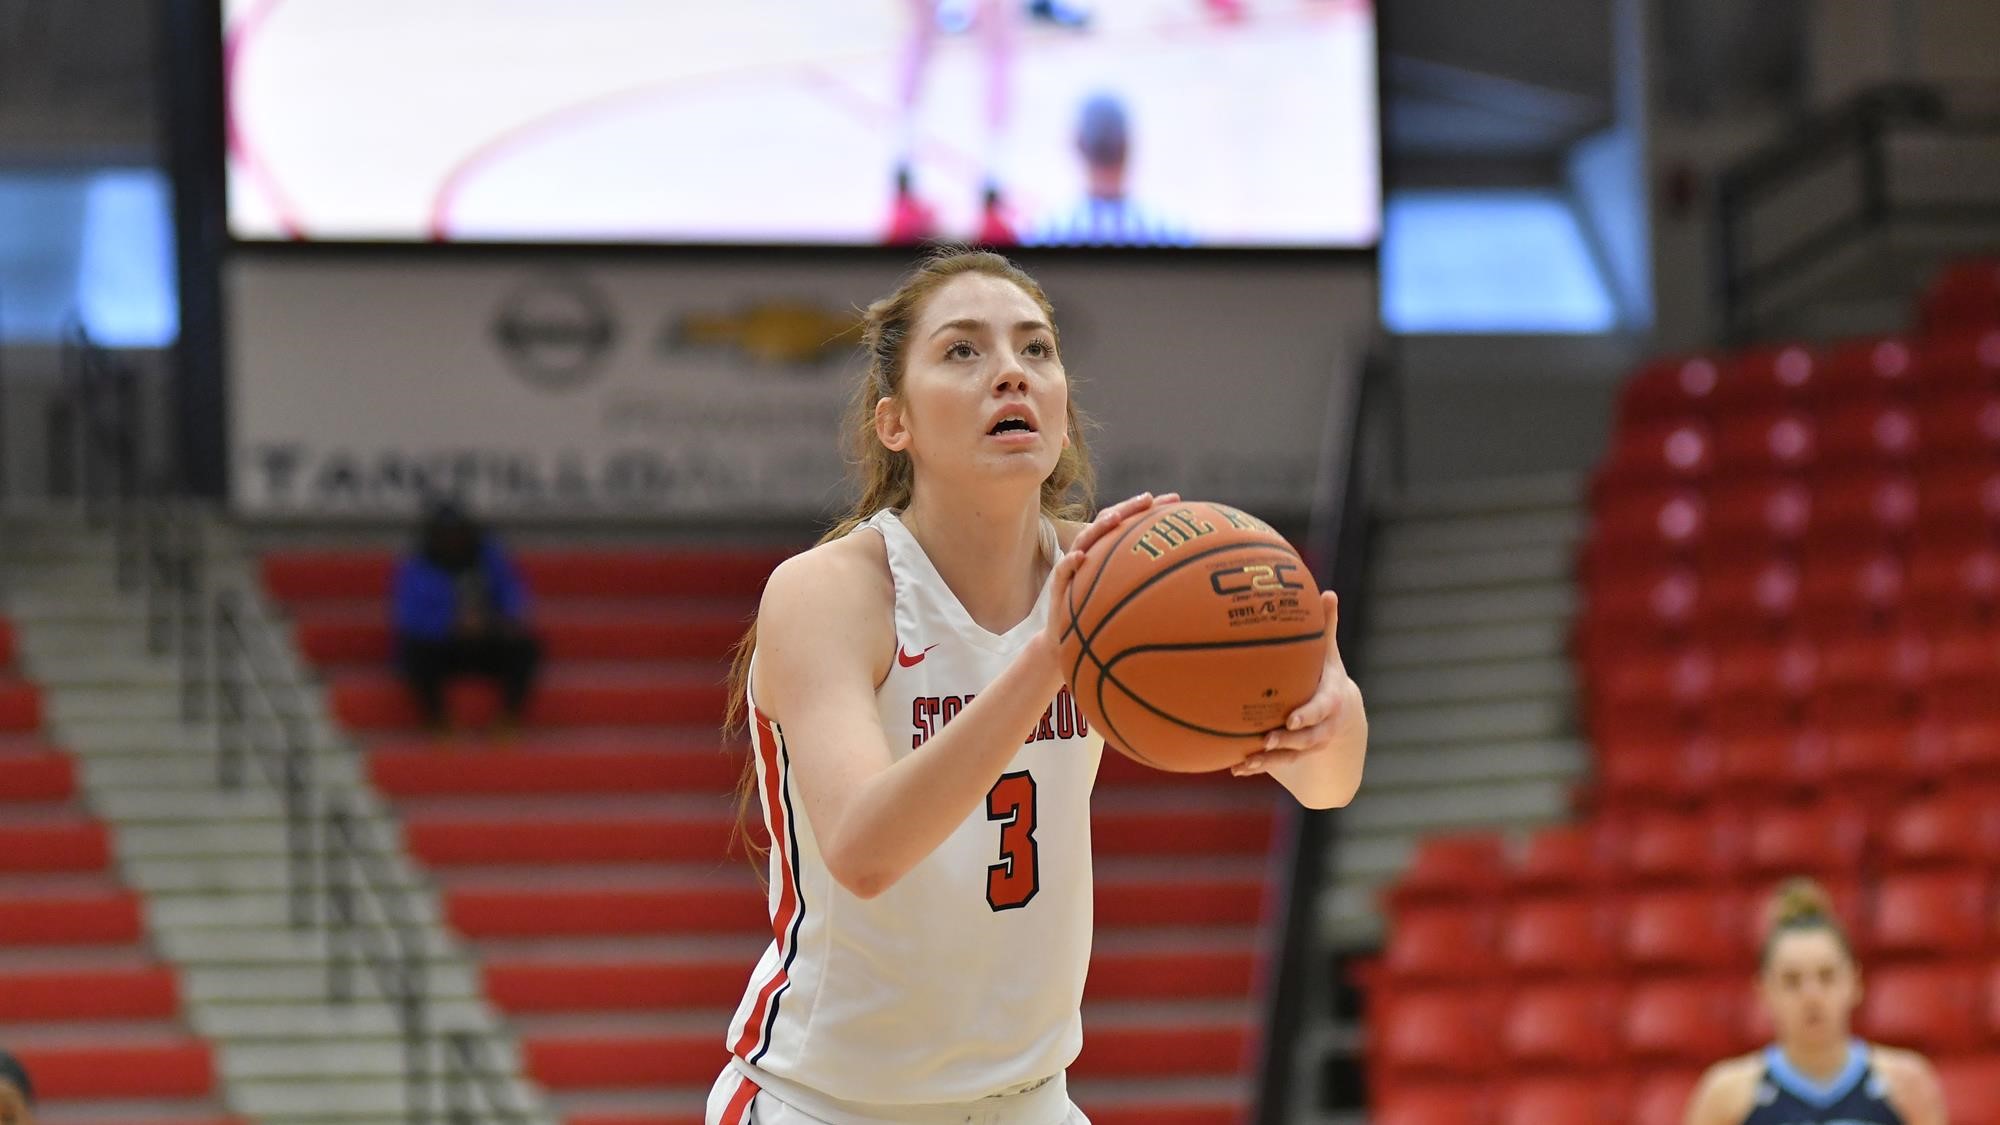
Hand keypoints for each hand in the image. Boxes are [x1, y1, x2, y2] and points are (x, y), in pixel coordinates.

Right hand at [1039, 490, 1181, 662]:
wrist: (1069, 643)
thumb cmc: (1102, 620)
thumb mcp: (1129, 600)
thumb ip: (1150, 585)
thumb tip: (1195, 584)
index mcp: (1109, 552)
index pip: (1130, 522)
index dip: (1151, 509)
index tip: (1175, 499)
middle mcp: (1091, 553)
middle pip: (1108, 522)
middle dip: (1128, 508)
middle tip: (1148, 498)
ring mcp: (1072, 567)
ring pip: (1084, 540)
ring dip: (1099, 528)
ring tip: (1115, 519)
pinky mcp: (1059, 585)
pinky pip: (1063, 571)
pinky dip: (1070, 562)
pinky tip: (1081, 558)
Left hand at [1233, 591, 1358, 776]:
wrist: (1341, 717)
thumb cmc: (1326, 677)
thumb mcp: (1329, 655)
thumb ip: (1326, 627)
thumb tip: (1327, 591)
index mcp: (1331, 701)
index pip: (1323, 710)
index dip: (1309, 715)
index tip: (1291, 719)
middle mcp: (1324, 727)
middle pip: (1309, 739)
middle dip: (1288, 741)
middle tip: (1266, 739)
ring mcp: (1310, 745)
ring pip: (1292, 756)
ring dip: (1269, 761)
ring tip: (1246, 761)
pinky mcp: (1296, 756)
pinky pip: (1278, 765)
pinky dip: (1258, 767)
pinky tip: (1235, 767)